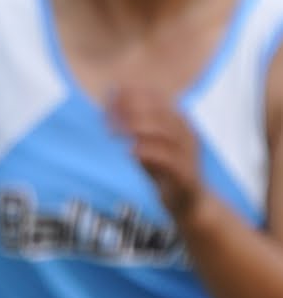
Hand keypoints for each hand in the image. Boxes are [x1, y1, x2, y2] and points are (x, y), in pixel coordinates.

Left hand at [108, 84, 203, 223]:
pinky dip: (146, 151)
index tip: (108, 96)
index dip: (131, 94)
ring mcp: (187, 152)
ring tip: (111, 130)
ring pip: (161, 131)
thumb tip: (109, 106)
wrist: (191, 203)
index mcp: (179, 121)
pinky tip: (129, 151)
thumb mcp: (148, 144)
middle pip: (157, 111)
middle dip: (128, 108)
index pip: (155, 98)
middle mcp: (185, 133)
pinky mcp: (184, 174)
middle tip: (105, 115)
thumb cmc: (165, 170)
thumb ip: (133, 126)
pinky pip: (166, 158)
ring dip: (133, 126)